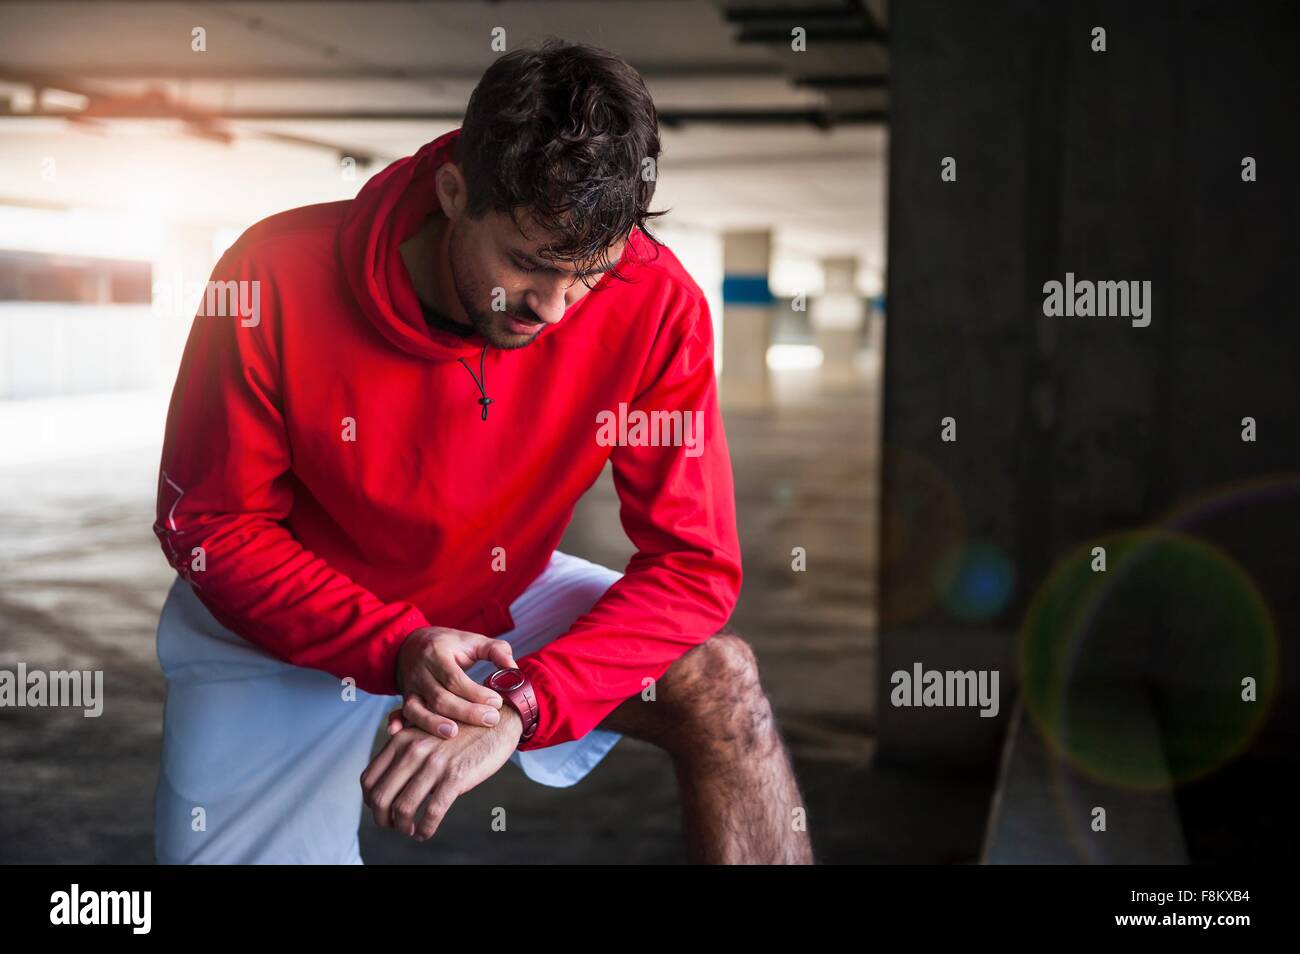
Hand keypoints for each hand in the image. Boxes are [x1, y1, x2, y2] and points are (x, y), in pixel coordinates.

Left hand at [362, 704, 522, 840]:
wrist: (497, 721)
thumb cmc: (461, 729)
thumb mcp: (426, 730)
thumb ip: (405, 747)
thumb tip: (390, 779)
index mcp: (401, 739)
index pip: (369, 778)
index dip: (370, 801)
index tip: (381, 810)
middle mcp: (413, 750)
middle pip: (380, 797)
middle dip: (382, 819)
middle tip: (392, 826)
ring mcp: (434, 764)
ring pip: (402, 809)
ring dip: (402, 827)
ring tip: (410, 831)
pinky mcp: (455, 777)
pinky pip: (431, 812)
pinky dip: (425, 829)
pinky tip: (426, 832)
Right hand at [396, 626, 516, 737]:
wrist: (412, 643)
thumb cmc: (448, 645)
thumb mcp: (472, 640)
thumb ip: (496, 651)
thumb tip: (514, 670)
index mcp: (437, 654)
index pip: (455, 678)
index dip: (475, 692)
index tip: (497, 701)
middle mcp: (420, 672)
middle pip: (440, 697)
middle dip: (466, 711)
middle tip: (491, 719)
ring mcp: (410, 688)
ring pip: (417, 709)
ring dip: (433, 723)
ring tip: (454, 733)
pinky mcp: (404, 699)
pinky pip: (398, 713)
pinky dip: (397, 724)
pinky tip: (399, 735)